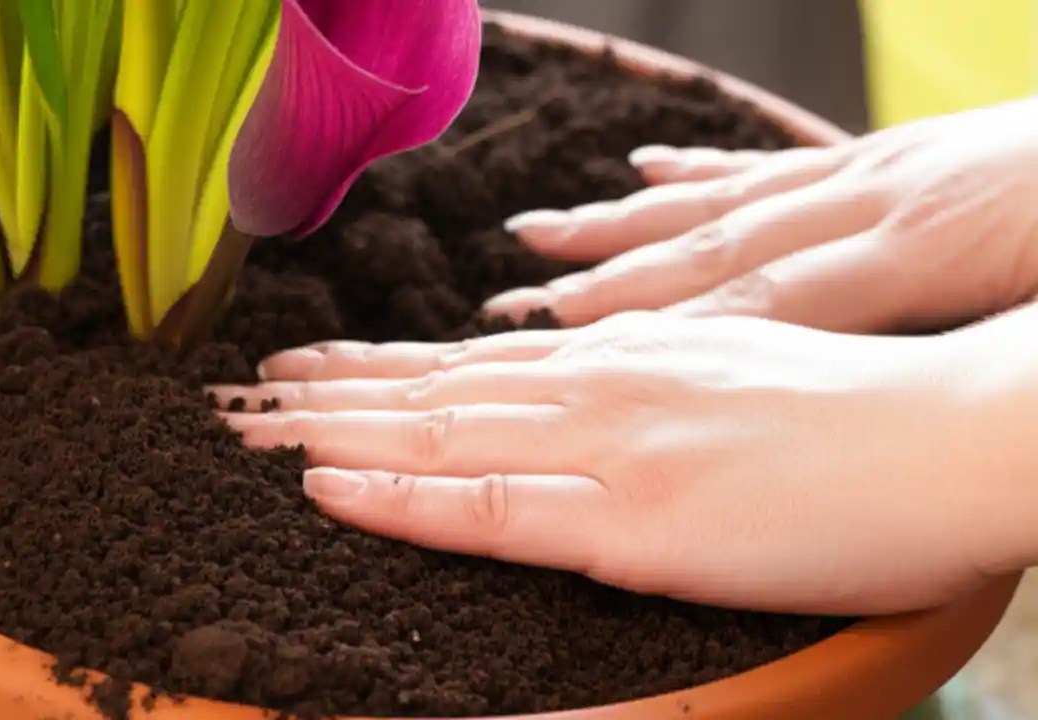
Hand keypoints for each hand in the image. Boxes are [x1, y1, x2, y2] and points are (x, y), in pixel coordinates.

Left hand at [214, 311, 1037, 614]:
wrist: (949, 434)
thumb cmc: (852, 412)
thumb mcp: (722, 369)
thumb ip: (639, 379)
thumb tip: (574, 383)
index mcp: (615, 362)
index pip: (460, 364)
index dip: (368, 371)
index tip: (296, 373)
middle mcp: (592, 390)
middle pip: (425, 391)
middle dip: (319, 397)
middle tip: (230, 399)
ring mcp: (607, 451)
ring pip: (433, 434)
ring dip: (326, 434)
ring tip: (241, 432)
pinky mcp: (636, 521)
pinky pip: (489, 507)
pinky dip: (399, 495)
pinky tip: (326, 488)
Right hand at [487, 99, 1037, 332]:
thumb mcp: (1008, 302)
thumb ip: (893, 323)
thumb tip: (785, 351)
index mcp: (895, 254)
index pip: (737, 297)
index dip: (639, 320)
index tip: (545, 339)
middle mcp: (859, 211)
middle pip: (702, 251)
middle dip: (598, 278)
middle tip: (508, 297)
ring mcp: (864, 182)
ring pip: (720, 208)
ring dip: (623, 226)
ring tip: (538, 233)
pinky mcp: (883, 161)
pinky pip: (771, 171)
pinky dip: (697, 174)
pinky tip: (646, 171)